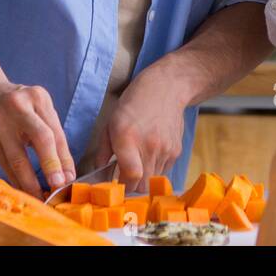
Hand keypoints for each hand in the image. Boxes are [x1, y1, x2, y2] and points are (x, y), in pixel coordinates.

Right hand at [0, 77, 73, 195]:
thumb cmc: (13, 103)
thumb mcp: (34, 105)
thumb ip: (47, 130)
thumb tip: (63, 169)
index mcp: (38, 98)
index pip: (56, 132)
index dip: (65, 158)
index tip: (70, 178)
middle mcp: (20, 107)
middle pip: (41, 138)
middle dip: (52, 164)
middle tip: (58, 185)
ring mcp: (0, 122)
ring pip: (18, 158)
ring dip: (30, 181)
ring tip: (40, 196)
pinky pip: (3, 163)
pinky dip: (14, 179)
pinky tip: (22, 190)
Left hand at [96, 62, 187, 192]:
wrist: (167, 89)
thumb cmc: (134, 104)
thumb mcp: (110, 123)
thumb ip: (103, 151)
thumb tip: (100, 172)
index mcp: (128, 138)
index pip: (131, 175)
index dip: (123, 186)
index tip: (116, 183)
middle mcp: (149, 146)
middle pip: (143, 185)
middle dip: (132, 186)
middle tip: (125, 177)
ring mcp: (166, 150)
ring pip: (153, 180)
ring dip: (144, 177)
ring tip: (139, 160)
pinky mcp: (176, 151)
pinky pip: (163, 170)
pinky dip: (155, 168)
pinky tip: (151, 152)